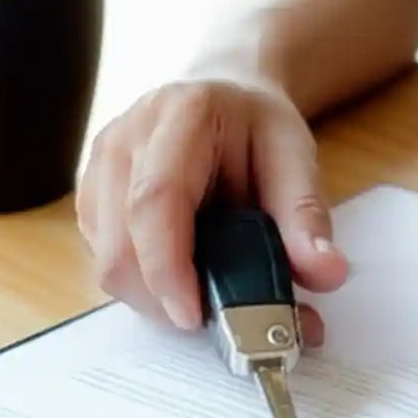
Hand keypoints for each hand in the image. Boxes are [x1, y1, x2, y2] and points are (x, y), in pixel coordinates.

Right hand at [75, 79, 348, 340]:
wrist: (223, 99)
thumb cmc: (255, 127)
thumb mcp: (294, 155)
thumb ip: (307, 215)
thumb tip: (326, 273)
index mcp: (177, 116)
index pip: (155, 200)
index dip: (168, 266)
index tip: (194, 315)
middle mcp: (123, 140)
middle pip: (120, 244)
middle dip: (166, 298)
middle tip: (221, 318)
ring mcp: (97, 171)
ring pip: (108, 263)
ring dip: (158, 299)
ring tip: (211, 294)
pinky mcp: (91, 201)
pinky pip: (108, 264)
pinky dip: (147, 288)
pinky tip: (186, 274)